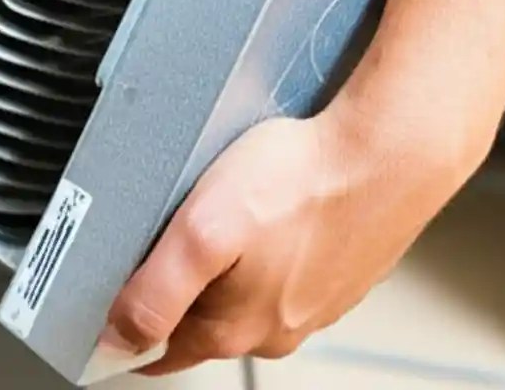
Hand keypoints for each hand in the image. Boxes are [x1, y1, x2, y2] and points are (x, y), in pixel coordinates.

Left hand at [102, 99, 483, 374]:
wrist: (392, 152)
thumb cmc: (302, 181)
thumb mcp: (203, 231)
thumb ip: (155, 291)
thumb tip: (117, 338)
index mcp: (235, 328)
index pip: (161, 352)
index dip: (128, 329)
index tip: (113, 301)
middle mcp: (277, 329)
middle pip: (204, 321)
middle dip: (179, 291)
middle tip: (166, 238)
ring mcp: (316, 304)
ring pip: (249, 294)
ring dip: (229, 268)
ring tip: (222, 219)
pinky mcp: (343, 273)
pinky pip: (290, 269)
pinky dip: (274, 248)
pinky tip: (275, 211)